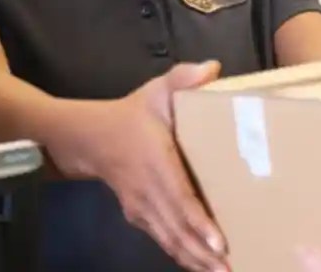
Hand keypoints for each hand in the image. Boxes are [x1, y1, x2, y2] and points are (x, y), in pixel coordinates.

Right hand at [78, 62, 228, 271]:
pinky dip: (183, 256)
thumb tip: (212, 69)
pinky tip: (202, 267)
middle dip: (204, 253)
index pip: (179, 197)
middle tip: (232, 269)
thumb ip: (182, 79)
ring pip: (171, 240)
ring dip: (196, 260)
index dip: (198, 222)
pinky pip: (164, 240)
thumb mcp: (155, 91)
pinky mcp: (140, 217)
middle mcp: (148, 192)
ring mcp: (142, 209)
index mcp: (156, 163)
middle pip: (178, 229)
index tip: (219, 242)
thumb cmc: (131, 116)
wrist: (89, 139)